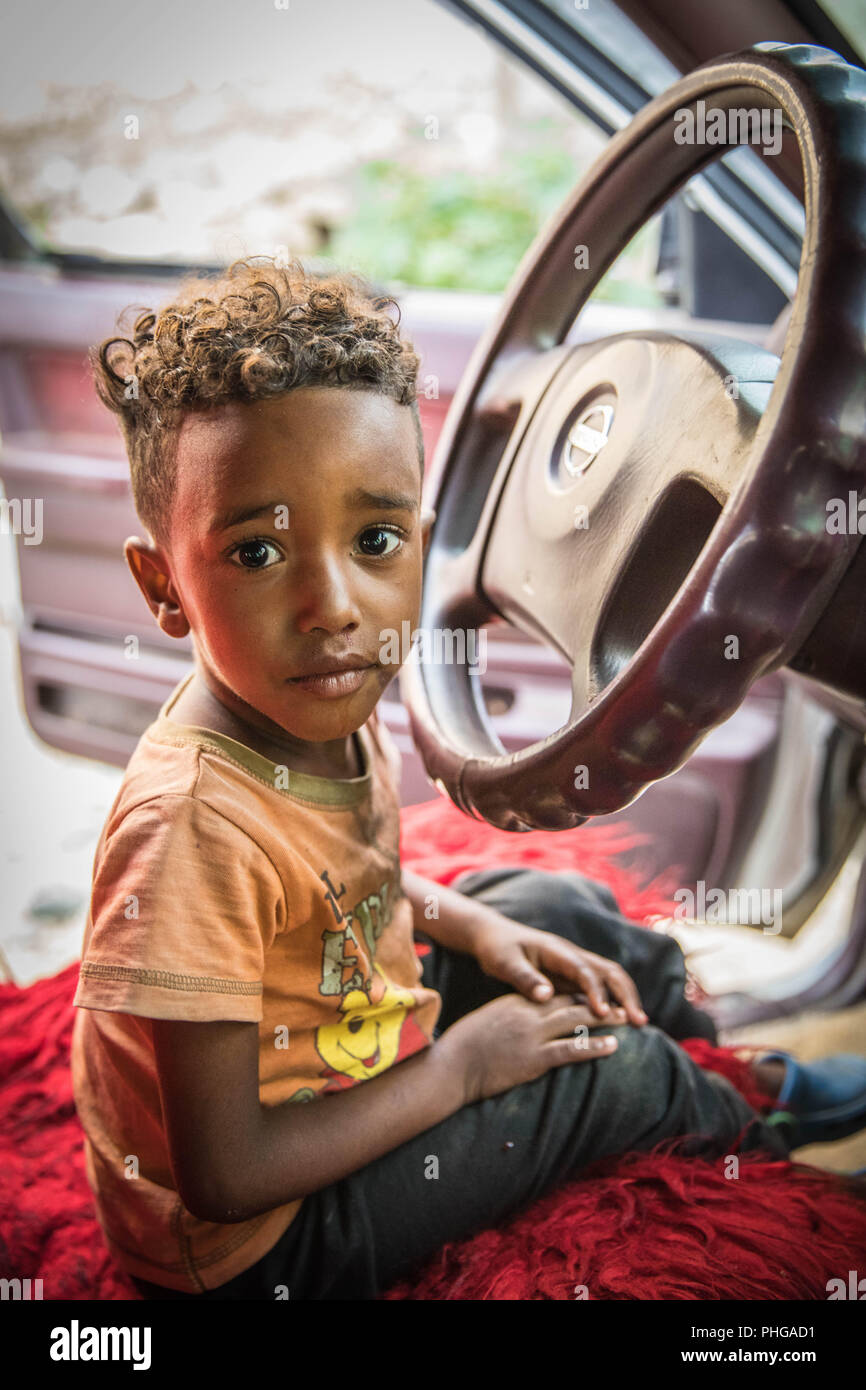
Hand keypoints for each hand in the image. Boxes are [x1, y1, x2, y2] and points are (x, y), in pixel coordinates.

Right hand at [439, 991, 625, 1104]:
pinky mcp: (535, 1058)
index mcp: (517, 1002)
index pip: (555, 992)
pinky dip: (594, 1045)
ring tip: (624, 1020)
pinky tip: (612, 1046)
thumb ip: (511, 1016)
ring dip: (604, 1020)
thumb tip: (525, 1020)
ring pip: (577, 1021)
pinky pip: (571, 1049)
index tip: (596, 996)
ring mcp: (532, 1035)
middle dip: (598, 1002)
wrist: (452, 1065)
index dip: (579, 994)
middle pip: (571, 1002)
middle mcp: (528, 1013)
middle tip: (620, 1005)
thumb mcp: (490, 1021)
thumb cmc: (465, 1046)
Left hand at [471, 915, 647, 1024]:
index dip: (596, 991)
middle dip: (626, 995)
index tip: (603, 1014)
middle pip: (609, 971)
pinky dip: (614, 1002)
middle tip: (639, 1022)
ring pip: (610, 978)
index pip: (584, 970)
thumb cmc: (497, 949)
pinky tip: (620, 1022)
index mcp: (557, 951)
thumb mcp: (504, 963)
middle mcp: (572, 956)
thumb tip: (546, 996)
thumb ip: (524, 978)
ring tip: (639, 1024)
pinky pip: (600, 988)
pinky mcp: (573, 977)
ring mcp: (575, 965)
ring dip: (626, 998)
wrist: (494, 937)